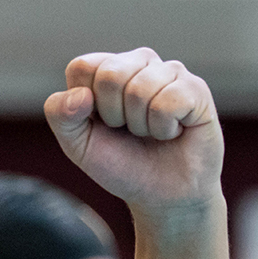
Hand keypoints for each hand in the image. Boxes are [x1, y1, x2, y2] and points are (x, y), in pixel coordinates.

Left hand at [43, 48, 222, 215]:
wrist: (161, 195)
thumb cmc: (119, 163)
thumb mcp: (76, 144)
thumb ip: (60, 115)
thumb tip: (81, 95)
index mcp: (105, 69)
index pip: (83, 66)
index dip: (85, 104)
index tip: (100, 123)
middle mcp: (138, 63)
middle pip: (110, 74)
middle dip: (113, 115)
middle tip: (128, 130)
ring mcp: (170, 72)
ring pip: (140, 89)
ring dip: (140, 125)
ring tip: (151, 132)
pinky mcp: (197, 89)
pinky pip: (170, 101)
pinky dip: (164, 128)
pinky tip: (173, 132)